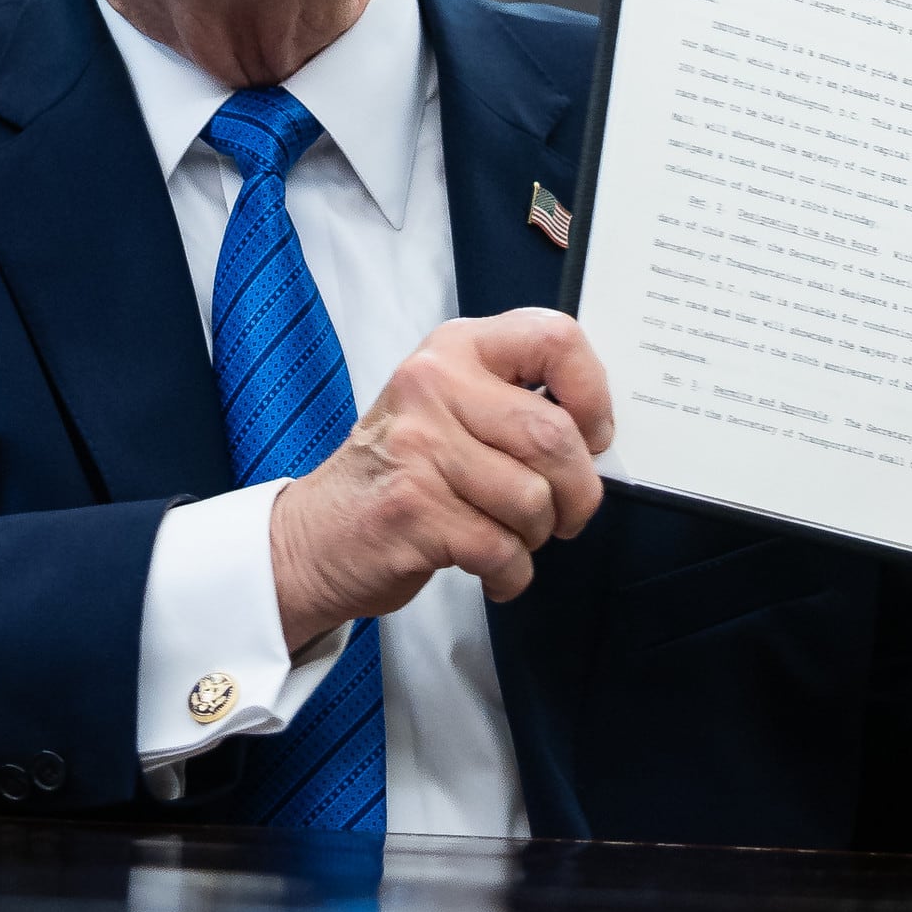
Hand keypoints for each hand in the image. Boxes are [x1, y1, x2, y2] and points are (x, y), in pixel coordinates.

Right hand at [265, 308, 612, 650]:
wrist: (315, 535)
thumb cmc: (399, 473)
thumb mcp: (449, 407)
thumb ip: (515, 401)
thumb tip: (596, 431)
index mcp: (455, 348)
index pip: (556, 338)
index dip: (593, 393)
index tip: (592, 435)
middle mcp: (433, 384)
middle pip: (553, 437)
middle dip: (578, 493)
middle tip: (565, 514)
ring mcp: (418, 446)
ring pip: (533, 500)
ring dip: (536, 536)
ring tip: (509, 536)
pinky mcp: (411, 509)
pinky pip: (501, 548)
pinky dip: (510, 573)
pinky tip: (491, 568)